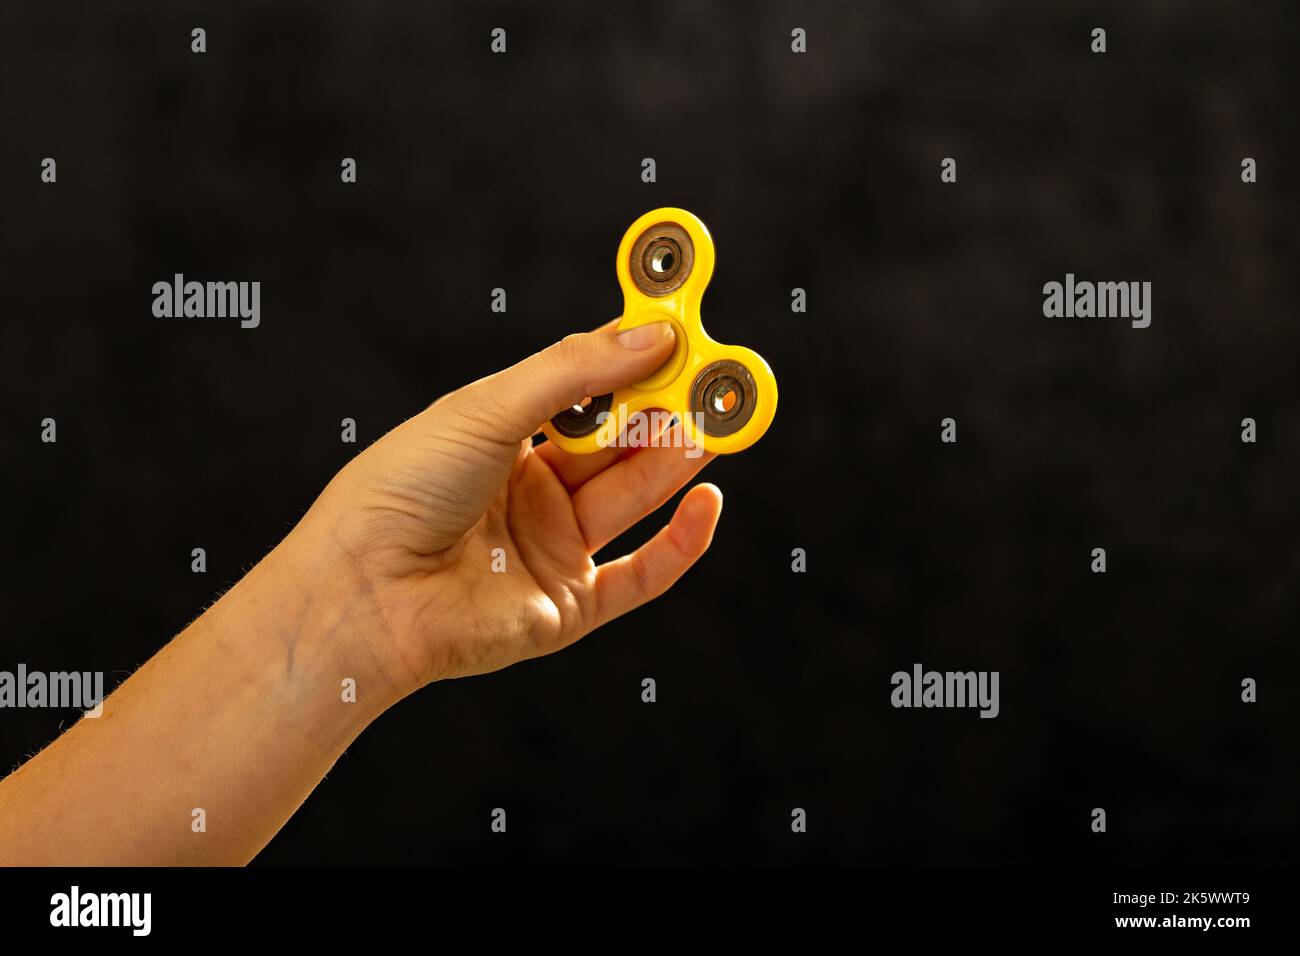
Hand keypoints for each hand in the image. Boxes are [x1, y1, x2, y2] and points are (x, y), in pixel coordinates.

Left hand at [289, 319, 722, 698]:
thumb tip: (650, 336)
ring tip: (720, 419)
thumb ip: (574, 372)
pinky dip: (682, 543)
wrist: (362, 592)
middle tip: (716, 375)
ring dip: (678, 457)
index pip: (587, 390)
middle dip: (667, 406)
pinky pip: (642, 574)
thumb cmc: (399, 490)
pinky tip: (707, 501)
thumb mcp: (487, 407)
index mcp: (505, 439)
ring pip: (634, 495)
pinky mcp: (569, 606)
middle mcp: (532, 492)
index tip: (682, 331)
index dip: (633, 361)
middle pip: (618, 442)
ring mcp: (552, 549)